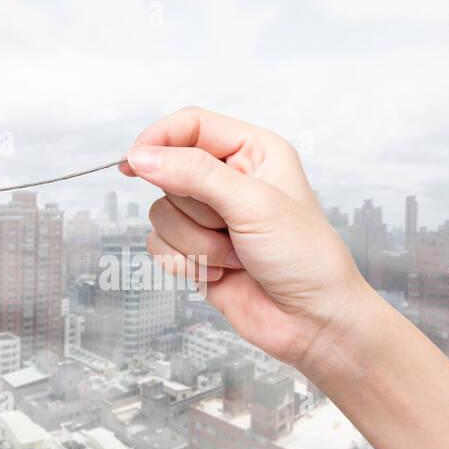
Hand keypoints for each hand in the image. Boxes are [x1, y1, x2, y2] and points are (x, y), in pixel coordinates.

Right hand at [119, 106, 373, 369]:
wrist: (312, 323)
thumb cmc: (306, 259)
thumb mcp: (253, 204)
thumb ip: (194, 174)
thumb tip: (142, 157)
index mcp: (252, 151)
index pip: (190, 125)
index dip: (159, 139)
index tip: (135, 161)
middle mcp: (228, 179)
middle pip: (168, 172)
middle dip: (194, 209)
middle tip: (230, 226)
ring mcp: (209, 216)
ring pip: (160, 212)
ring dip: (194, 241)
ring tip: (234, 255)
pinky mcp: (194, 248)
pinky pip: (158, 244)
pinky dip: (185, 262)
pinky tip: (221, 272)